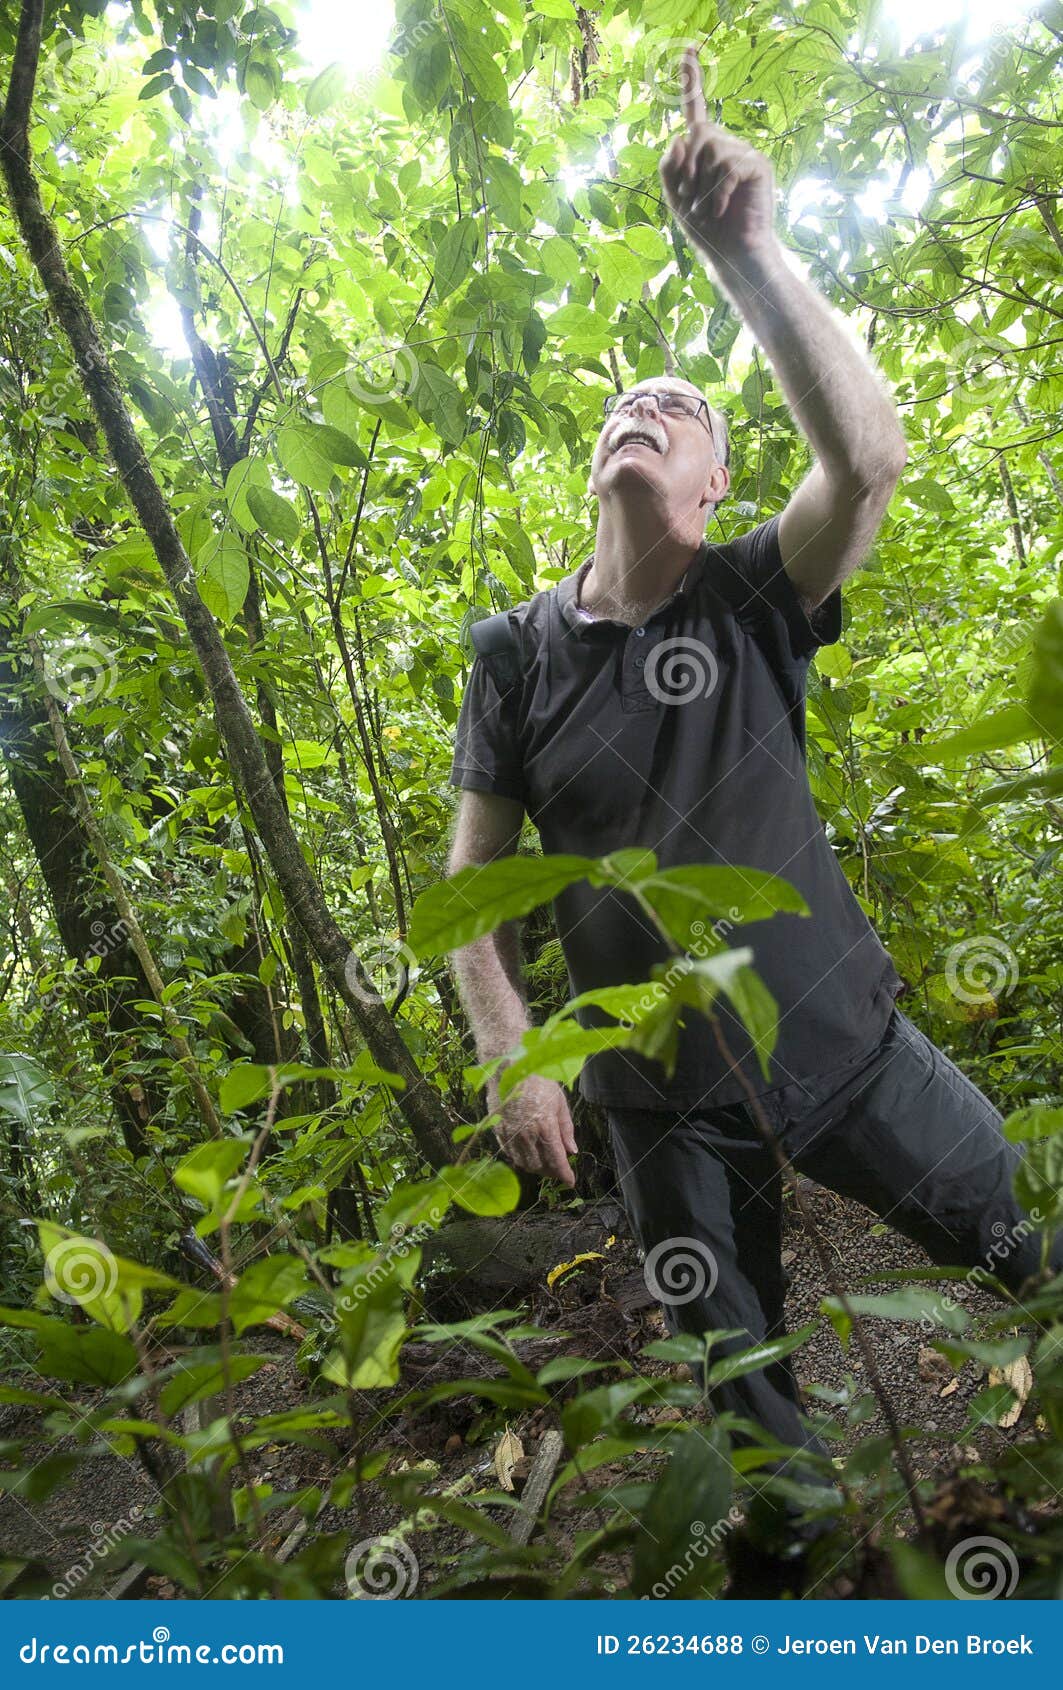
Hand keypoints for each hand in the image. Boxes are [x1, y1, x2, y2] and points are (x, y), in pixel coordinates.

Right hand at [487, 1070, 577, 1187]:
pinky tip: (530, 1154)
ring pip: (525, 1164)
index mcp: (545, 1126)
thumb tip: (572, 1151)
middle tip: (560, 1169)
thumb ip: (566, 1129)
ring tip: (546, 1163)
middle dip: (552, 1172)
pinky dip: (522, 1159)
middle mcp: (526, 1134)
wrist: (510, 1069)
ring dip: (537, 1168)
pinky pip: (511, 1155)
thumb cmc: (539, 1082)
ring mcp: (511, 1134)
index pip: (557, 1159)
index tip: (571, 1181)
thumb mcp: (559, 1102)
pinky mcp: (499, 1132)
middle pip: (541, 1166)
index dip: (565, 1174)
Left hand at [659, 44, 776, 271]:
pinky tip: (721, 210)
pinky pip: (729, 167)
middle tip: (691, 200)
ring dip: (702, 186)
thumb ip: (670, 167)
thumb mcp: (676, 198)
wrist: (734, 255)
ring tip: (708, 209)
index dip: (691, 81)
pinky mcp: (757, 167)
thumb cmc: (707, 229)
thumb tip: (679, 134)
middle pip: (698, 133)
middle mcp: (725, 146)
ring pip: (712, 150)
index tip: (688, 49)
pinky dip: (718, 193)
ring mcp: (744, 154)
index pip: (696, 109)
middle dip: (688, 170)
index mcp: (704, 151)